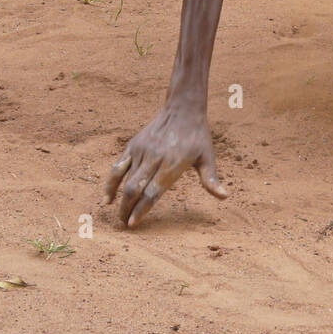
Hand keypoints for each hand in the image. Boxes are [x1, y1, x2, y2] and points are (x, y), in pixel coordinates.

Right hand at [102, 102, 227, 226]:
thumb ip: (211, 179)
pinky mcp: (133, 145)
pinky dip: (110, 183)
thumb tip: (224, 196)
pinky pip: (118, 166)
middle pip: (134, 189)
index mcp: (172, 165)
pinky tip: (107, 197)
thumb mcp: (208, 157)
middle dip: (127, 209)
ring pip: (124, 179)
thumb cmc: (197, 136)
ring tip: (117, 216)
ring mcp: (141, 151)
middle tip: (124, 224)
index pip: (152, 192)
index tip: (133, 224)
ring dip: (119, 199)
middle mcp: (154, 158)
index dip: (140, 210)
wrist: (183, 109)